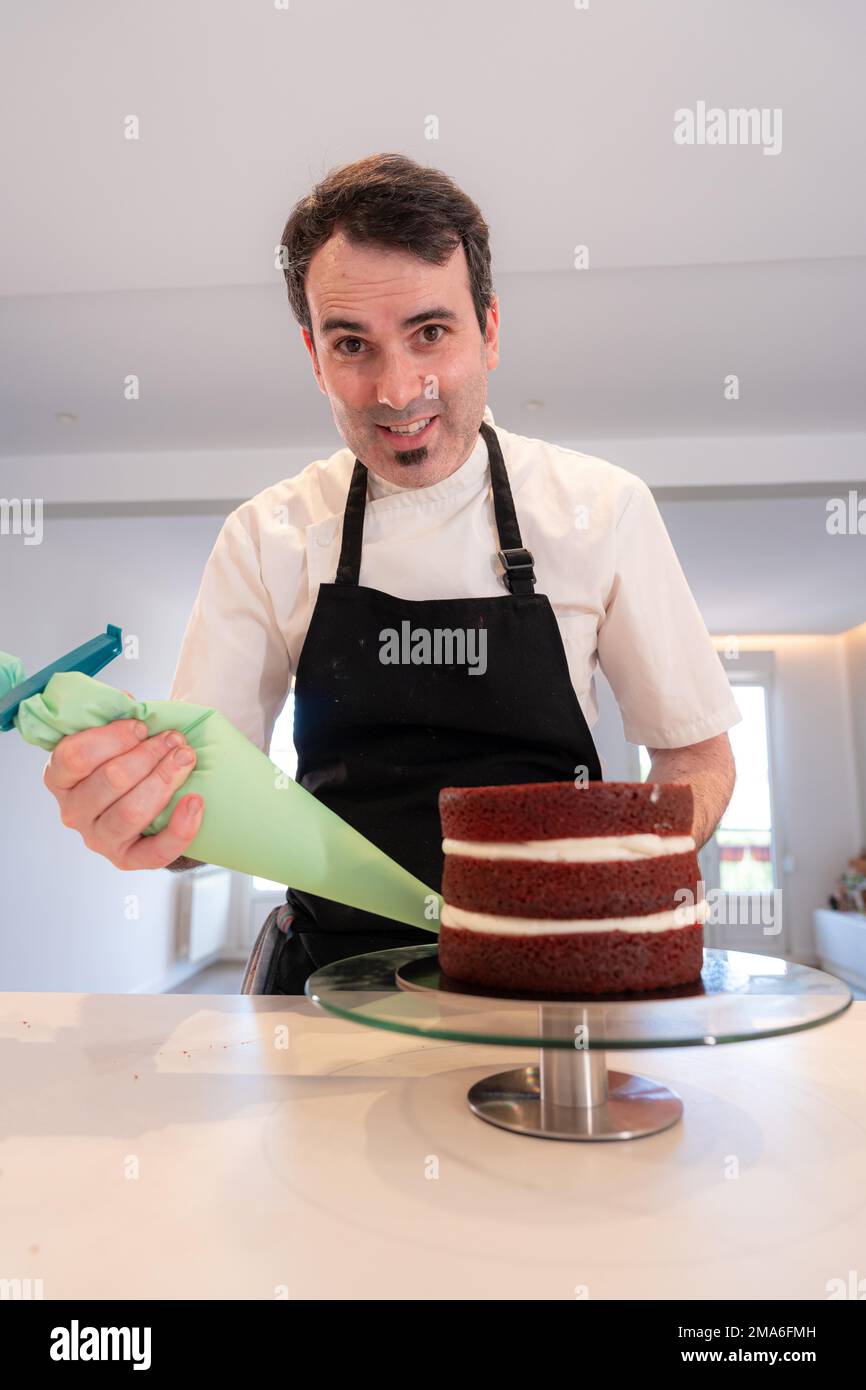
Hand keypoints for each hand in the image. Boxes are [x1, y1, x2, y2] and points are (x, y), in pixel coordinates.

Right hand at [43, 714, 203, 869]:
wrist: (150, 808)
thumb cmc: (129, 764)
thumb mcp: (114, 738)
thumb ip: (116, 721)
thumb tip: (128, 702)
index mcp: (60, 776)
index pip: (74, 756)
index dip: (112, 738)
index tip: (142, 726)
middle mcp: (73, 811)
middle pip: (110, 780)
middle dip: (149, 754)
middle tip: (176, 740)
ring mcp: (99, 838)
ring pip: (130, 812)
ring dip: (164, 781)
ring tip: (186, 759)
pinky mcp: (127, 860)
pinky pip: (155, 851)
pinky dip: (180, 828)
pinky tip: (196, 802)